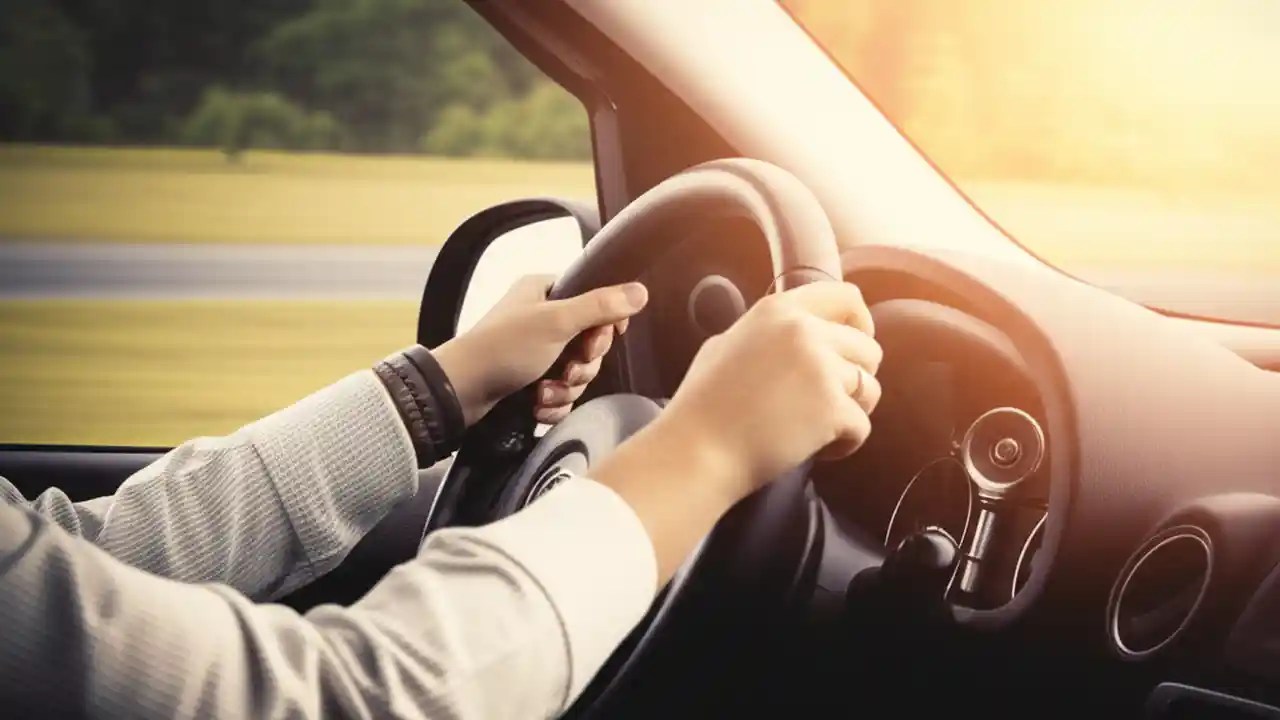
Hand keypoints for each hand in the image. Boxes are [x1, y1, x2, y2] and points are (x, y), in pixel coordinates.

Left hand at [433, 275, 649, 425]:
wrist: (460, 392)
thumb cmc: (502, 348)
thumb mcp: (556, 322)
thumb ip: (599, 307)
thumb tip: (640, 292)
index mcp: (545, 291)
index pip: (594, 300)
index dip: (604, 325)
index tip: (597, 340)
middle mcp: (541, 317)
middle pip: (590, 342)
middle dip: (583, 365)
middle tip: (569, 370)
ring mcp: (536, 351)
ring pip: (577, 372)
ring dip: (566, 388)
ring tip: (544, 392)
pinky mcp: (530, 380)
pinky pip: (561, 393)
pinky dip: (553, 403)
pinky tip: (538, 406)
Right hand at [591, 281, 881, 580]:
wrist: (697, 451)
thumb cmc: (702, 407)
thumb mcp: (724, 346)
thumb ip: (766, 334)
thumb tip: (793, 331)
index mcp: (777, 310)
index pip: (847, 297)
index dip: (861, 324)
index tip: (852, 351)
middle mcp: (803, 330)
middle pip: (868, 348)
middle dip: (856, 379)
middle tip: (826, 403)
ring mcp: (820, 368)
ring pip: (871, 388)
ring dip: (852, 411)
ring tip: (818, 428)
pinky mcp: (832, 408)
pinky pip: (862, 426)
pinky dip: (845, 444)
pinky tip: (816, 450)